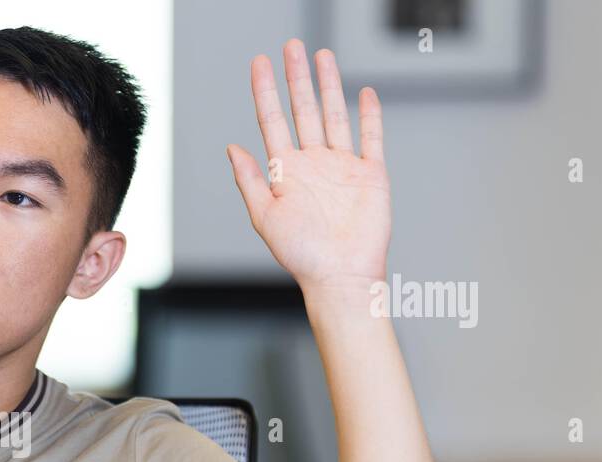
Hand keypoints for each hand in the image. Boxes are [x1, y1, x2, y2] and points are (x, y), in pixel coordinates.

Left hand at [227, 39, 390, 294]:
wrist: (341, 275)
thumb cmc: (301, 255)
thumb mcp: (265, 216)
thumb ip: (249, 180)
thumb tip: (231, 147)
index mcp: (285, 171)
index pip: (272, 121)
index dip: (265, 91)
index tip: (259, 63)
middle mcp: (313, 164)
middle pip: (303, 110)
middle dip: (296, 78)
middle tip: (291, 45)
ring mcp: (342, 166)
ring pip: (335, 115)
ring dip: (329, 85)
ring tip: (322, 56)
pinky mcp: (370, 174)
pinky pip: (370, 138)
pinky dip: (369, 115)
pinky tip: (364, 93)